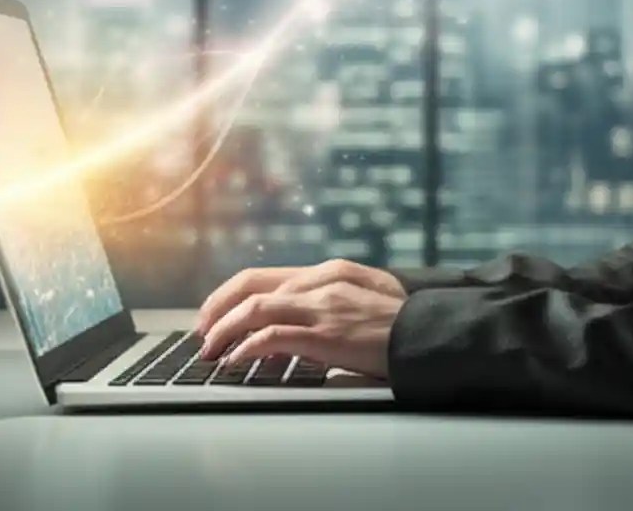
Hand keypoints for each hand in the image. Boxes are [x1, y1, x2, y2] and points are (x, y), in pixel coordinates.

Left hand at [195, 260, 406, 378]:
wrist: (430, 334)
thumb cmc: (404, 322)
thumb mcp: (367, 296)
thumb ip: (333, 300)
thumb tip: (301, 321)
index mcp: (328, 271)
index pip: (265, 276)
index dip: (231, 294)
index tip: (215, 313)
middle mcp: (319, 282)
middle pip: (250, 286)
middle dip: (217, 308)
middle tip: (202, 332)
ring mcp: (321, 307)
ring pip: (253, 309)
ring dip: (224, 330)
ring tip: (209, 350)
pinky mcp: (324, 335)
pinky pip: (271, 337)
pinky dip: (246, 348)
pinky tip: (234, 360)